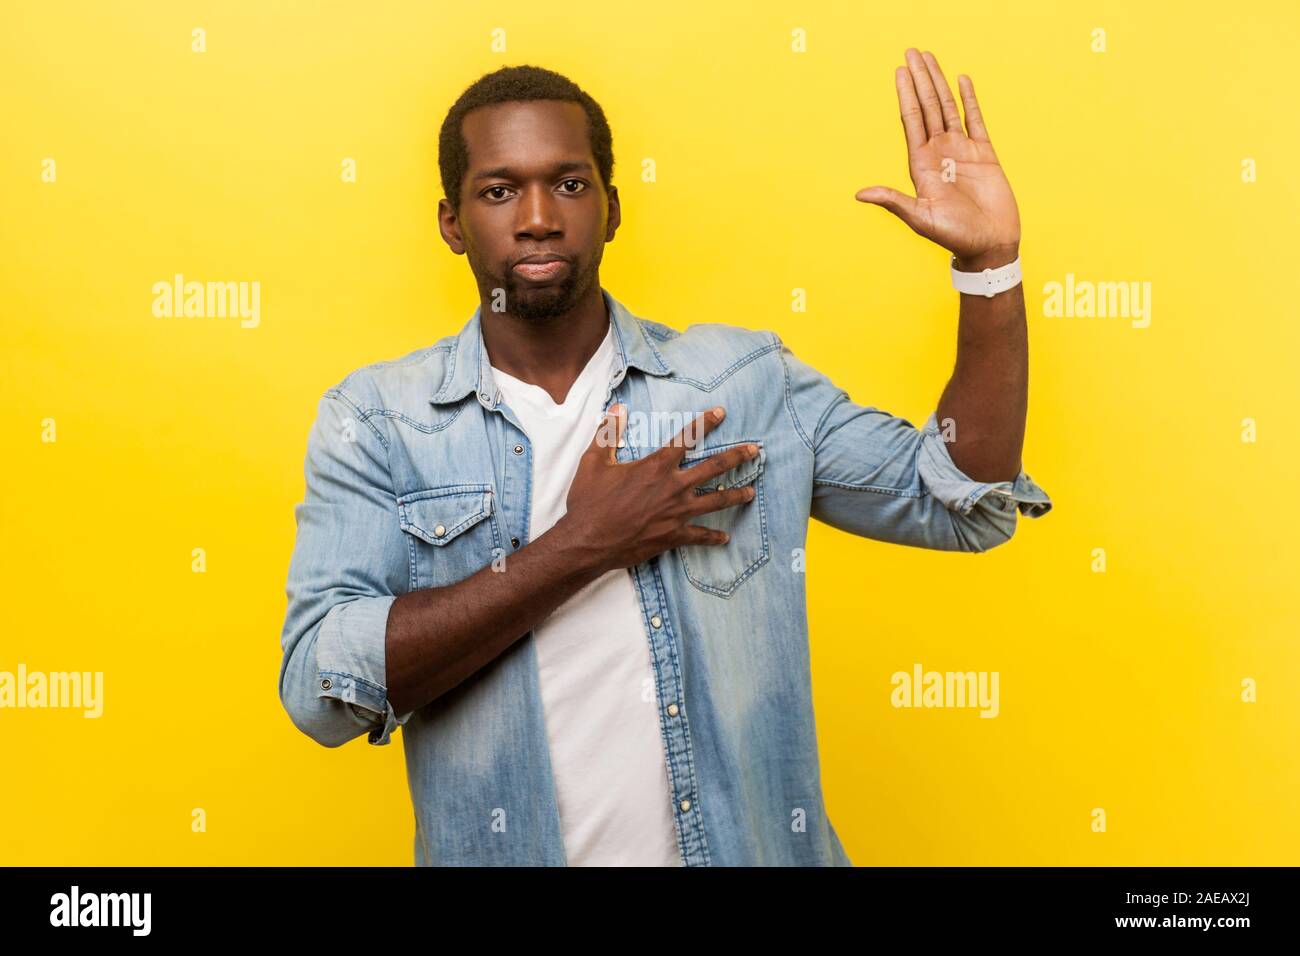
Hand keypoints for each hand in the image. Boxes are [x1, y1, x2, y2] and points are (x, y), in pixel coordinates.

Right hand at [558, 405, 758, 574]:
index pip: (687, 437)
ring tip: (751, 493)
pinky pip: (700, 536)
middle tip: (756, 451)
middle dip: (737, 457)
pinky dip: (713, 537)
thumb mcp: (594, 462)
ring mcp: (677, 513)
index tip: (722, 413)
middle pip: (714, 468)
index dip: (706, 423)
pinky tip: (725, 538)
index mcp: (656, 466)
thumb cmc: (590, 502)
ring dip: (736, 495)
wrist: (588, 541)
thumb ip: (608, 433)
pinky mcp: (674, 536)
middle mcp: (673, 487)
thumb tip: (617, 408)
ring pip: (716, 501)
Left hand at [855, 48, 1019, 268]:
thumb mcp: (920, 218)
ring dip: (939, 82)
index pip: (911, 121)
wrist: (988, 245)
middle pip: (927, 107)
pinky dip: (969, 99)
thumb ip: (893, 202)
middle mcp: (938, 153)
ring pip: (948, 108)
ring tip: (930, 57)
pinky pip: (975, 119)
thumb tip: (860, 194)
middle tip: (912, 51)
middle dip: (920, 79)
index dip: (905, 95)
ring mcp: (960, 151)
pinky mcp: (983, 154)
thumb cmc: (954, 237)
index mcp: (920, 165)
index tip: (900, 71)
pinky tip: (961, 80)